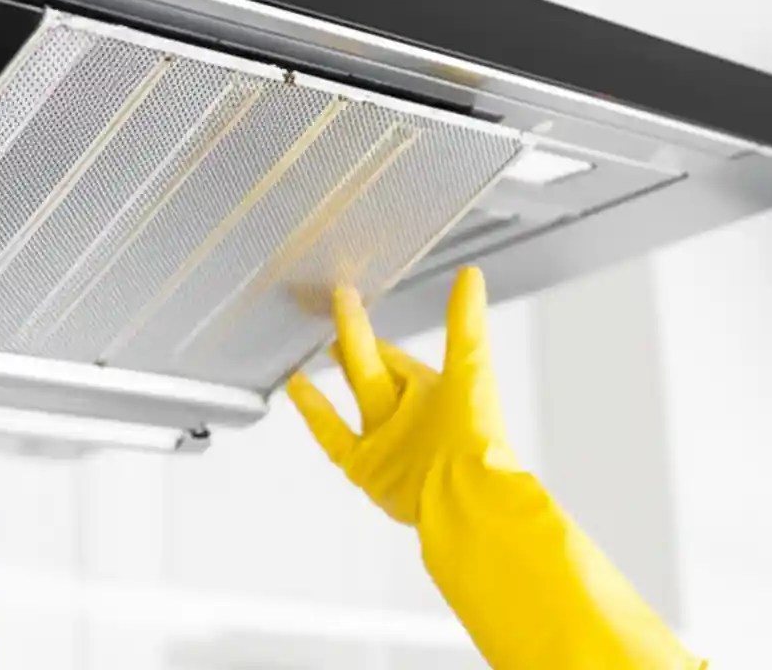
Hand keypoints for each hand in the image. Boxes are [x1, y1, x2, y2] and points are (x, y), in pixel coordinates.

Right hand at [287, 267, 514, 524]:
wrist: (466, 497)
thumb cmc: (475, 436)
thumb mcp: (470, 368)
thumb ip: (465, 323)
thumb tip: (471, 273)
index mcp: (431, 390)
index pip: (393, 356)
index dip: (370, 331)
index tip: (347, 300)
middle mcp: (405, 412)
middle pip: (370, 369)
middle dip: (351, 338)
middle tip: (329, 307)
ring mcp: (383, 439)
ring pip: (353, 393)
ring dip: (334, 368)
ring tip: (310, 342)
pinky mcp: (364, 465)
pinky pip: (332, 433)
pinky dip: (313, 410)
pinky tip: (296, 385)